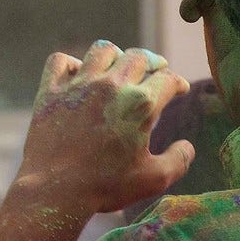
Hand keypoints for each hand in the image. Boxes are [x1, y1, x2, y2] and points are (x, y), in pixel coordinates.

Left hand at [11, 42, 193, 219]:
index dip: (178, 83)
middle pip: (139, 57)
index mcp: (141, 104)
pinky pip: (61, 60)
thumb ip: (178, 160)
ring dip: (116, 55)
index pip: (168, 79)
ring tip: (119, 65)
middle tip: (156, 69)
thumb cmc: (106, 186)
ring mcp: (79, 85)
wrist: (55, 190)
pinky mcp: (51, 91)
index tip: (179, 89)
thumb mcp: (154, 179)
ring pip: (103, 50)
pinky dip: (71, 63)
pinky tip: (78, 74)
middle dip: (153, 62)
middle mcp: (112, 86)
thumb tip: (188, 146)